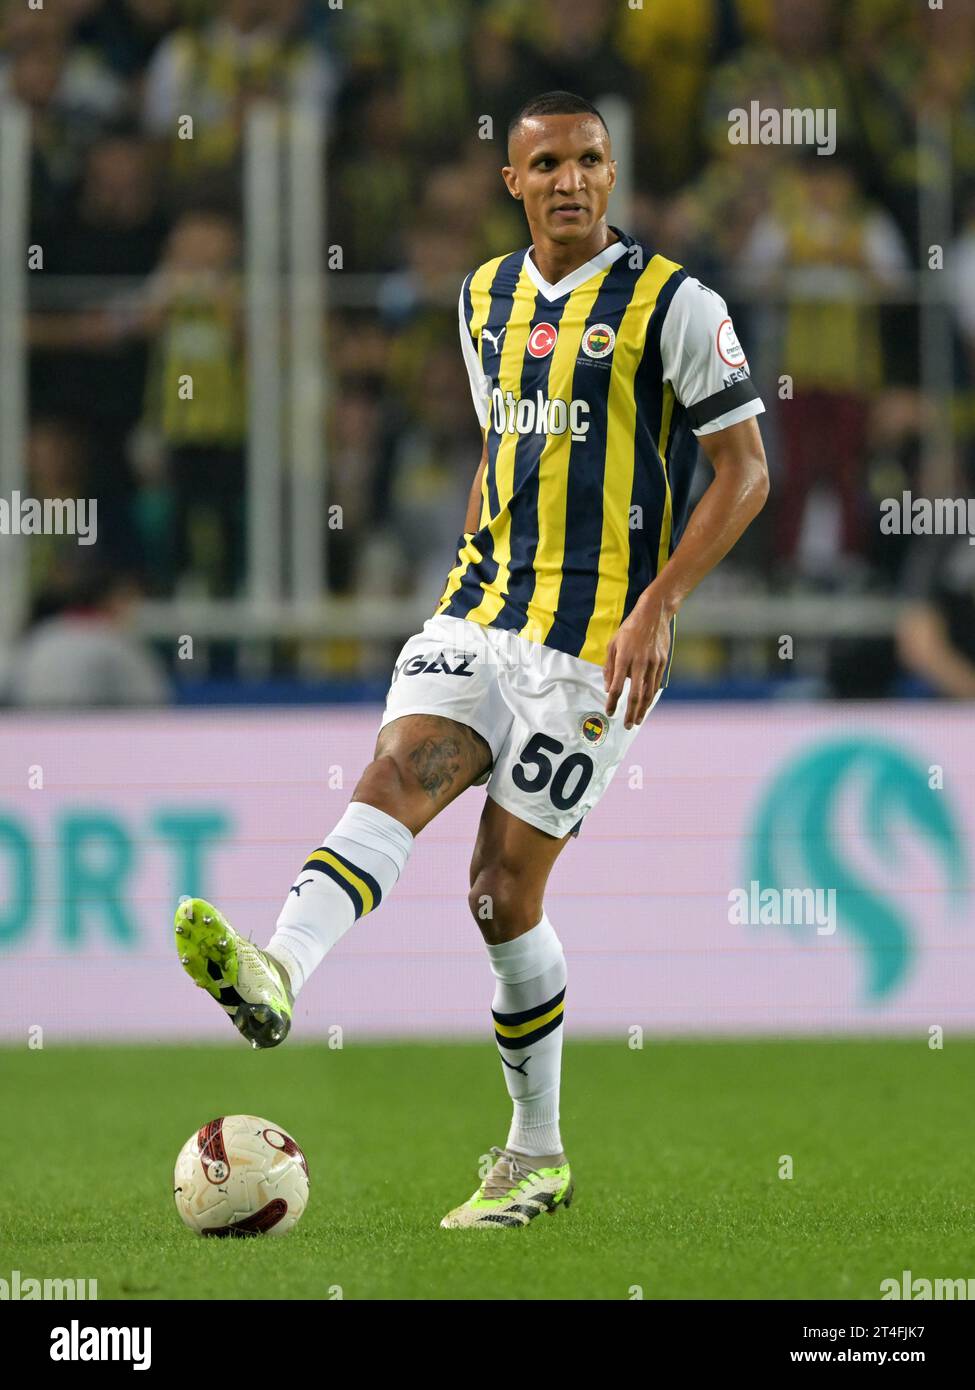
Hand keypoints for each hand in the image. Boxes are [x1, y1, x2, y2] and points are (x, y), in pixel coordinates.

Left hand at [603, 589, 672, 728]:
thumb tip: (609, 688)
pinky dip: (651, 696)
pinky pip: (656, 683)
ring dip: (642, 709)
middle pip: (635, 694)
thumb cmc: (629, 629)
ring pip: (648, 692)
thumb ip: (609, 667)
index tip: (610, 712)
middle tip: (627, 725)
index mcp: (624, 657)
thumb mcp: (613, 644)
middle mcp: (639, 662)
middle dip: (630, 712)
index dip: (613, 701)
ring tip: (637, 720)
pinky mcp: (663, 662)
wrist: (654, 614)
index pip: (618, 686)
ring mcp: (653, 663)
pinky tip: (646, 705)